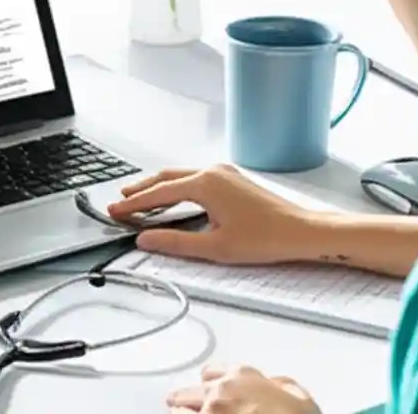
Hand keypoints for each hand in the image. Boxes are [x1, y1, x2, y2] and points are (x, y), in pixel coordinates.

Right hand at [107, 164, 321, 264]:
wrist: (301, 231)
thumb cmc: (265, 238)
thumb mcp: (214, 246)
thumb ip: (175, 242)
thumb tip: (146, 239)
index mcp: (205, 184)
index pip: (159, 193)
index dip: (134, 204)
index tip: (116, 211)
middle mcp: (212, 172)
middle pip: (166, 177)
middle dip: (142, 190)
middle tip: (121, 202)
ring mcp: (224, 173)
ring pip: (181, 176)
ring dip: (159, 187)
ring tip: (140, 199)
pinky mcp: (233, 180)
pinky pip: (195, 178)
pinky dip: (177, 186)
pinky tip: (173, 198)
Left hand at [168, 365, 320, 413]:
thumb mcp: (299, 396)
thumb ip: (280, 385)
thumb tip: (277, 385)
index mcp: (244, 377)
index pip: (212, 372)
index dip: (212, 384)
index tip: (209, 389)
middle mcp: (221, 391)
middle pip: (190, 390)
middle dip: (189, 399)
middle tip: (186, 406)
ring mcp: (208, 413)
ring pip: (178, 407)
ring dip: (183, 412)